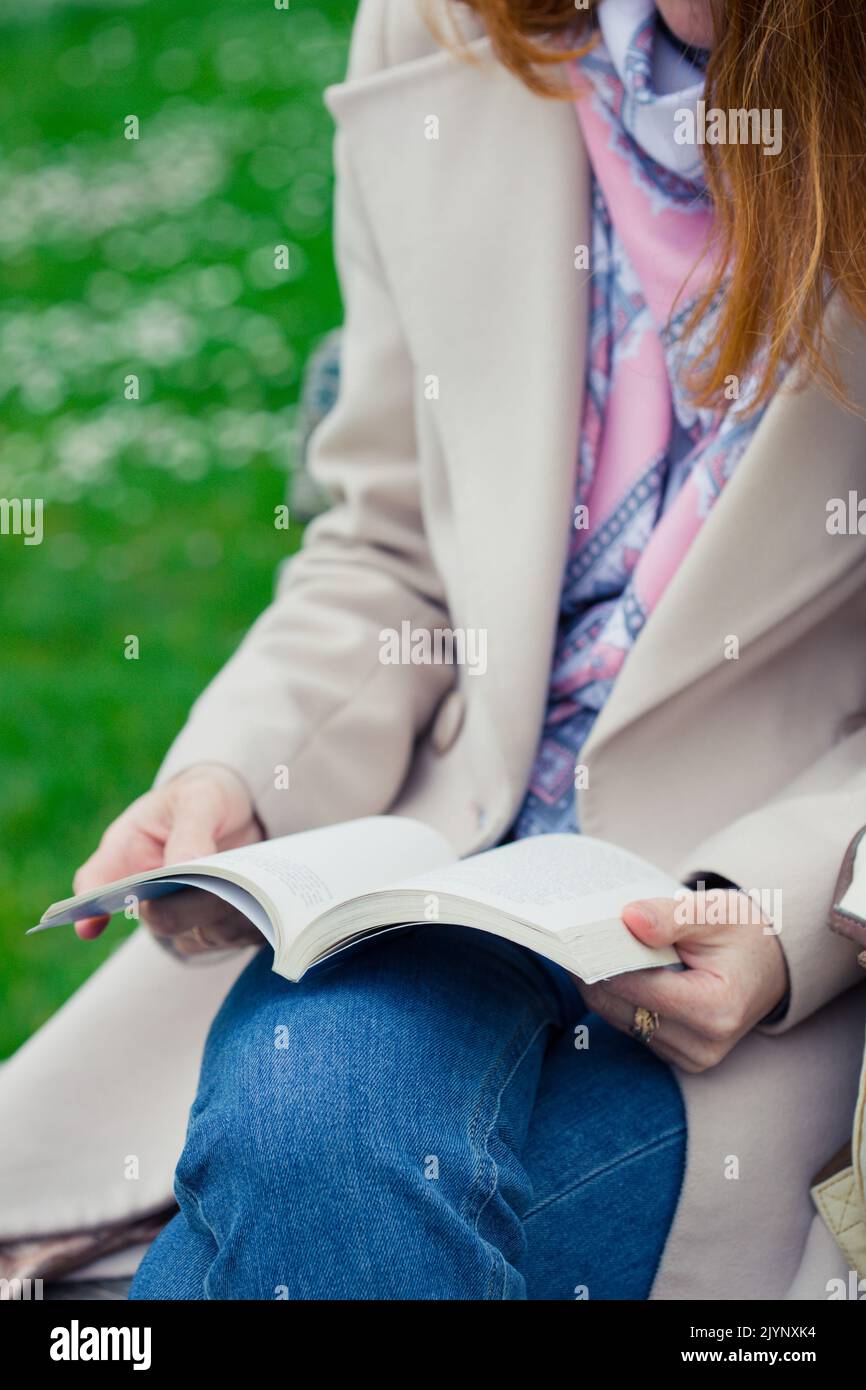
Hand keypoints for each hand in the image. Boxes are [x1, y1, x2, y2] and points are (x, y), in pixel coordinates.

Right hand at [73, 764, 264, 956]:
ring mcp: (182, 915)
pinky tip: (266, 906)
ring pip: (194, 937)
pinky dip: (246, 926)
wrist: (244, 809)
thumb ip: (190, 832)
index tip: (90, 927)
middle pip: (155, 918)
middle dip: (183, 909)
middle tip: (217, 888)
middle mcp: (149, 892)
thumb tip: (187, 866)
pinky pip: (227, 940)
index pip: (95, 885)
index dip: (89, 908)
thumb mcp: (199, 799)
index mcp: (128, 852)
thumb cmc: (207, 796)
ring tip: (250, 894)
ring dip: (221, 919)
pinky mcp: (216, 927)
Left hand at [576, 888, 788, 1073]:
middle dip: (594, 971)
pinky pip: (629, 1025)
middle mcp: (703, 1044)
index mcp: (716, 1009)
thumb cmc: (744, 934)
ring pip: (618, 1019)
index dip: (603, 959)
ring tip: (587, 947)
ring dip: (601, 984)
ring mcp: (690, 1056)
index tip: (576, 933)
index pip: (638, 987)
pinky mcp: (677, 1056)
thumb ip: (672, 916)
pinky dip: (616, 997)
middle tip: (571, 936)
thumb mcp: (715, 912)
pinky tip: (610, 968)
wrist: (768, 965)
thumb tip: (628, 918)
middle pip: (621, 1007)